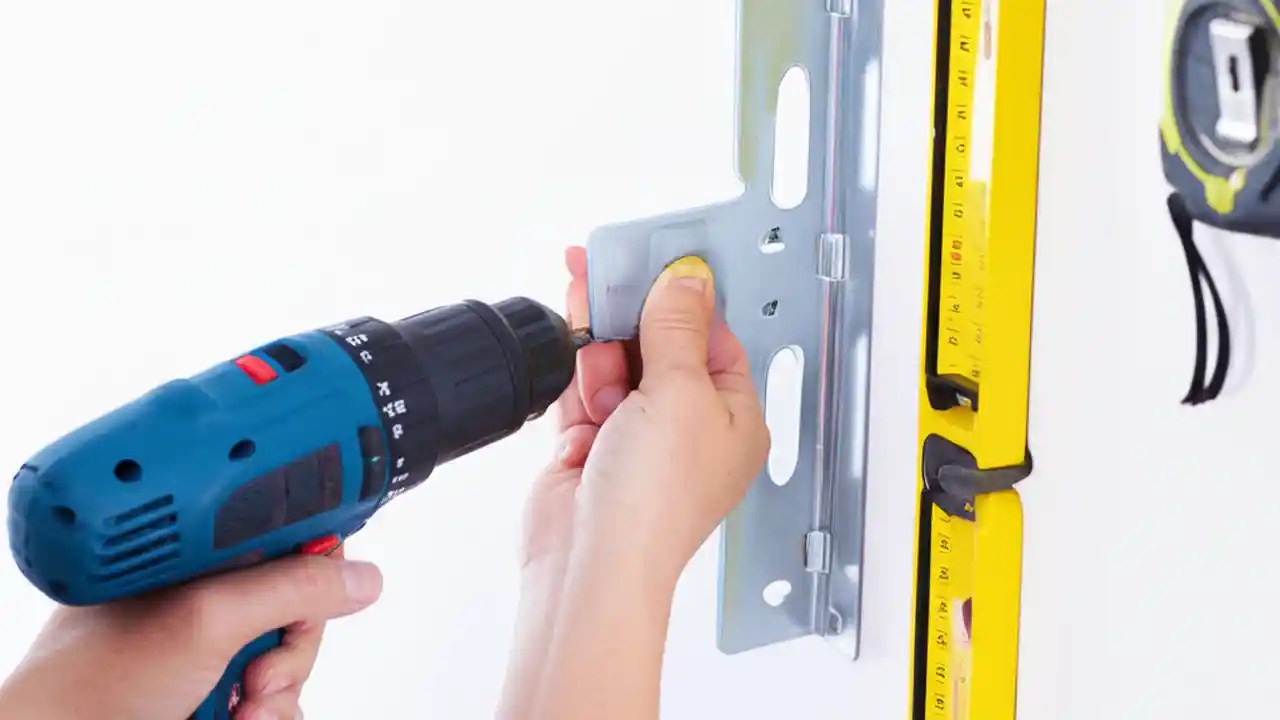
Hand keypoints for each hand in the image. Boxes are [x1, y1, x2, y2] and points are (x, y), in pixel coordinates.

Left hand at [0, 549, 381, 719]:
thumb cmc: (93, 686)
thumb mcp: (209, 619)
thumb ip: (293, 588)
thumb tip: (363, 577)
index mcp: (197, 552)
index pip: (286, 529)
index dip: (316, 554)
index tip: (327, 579)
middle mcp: (206, 593)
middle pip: (303, 599)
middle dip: (295, 641)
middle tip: (259, 665)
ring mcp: (212, 645)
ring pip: (296, 654)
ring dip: (282, 689)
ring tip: (240, 703)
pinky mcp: (217, 689)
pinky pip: (280, 699)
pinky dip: (272, 714)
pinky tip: (237, 718)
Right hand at [572, 252, 769, 581]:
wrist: (589, 560)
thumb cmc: (654, 503)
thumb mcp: (679, 393)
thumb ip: (676, 328)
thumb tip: (687, 277)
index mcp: (734, 417)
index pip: (713, 336)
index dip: (684, 293)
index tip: (659, 254)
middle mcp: (689, 425)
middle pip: (661, 342)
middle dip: (634, 306)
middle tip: (608, 261)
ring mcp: (638, 435)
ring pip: (618, 359)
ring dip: (602, 338)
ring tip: (587, 305)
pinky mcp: (591, 443)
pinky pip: (585, 384)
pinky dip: (578, 363)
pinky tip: (572, 331)